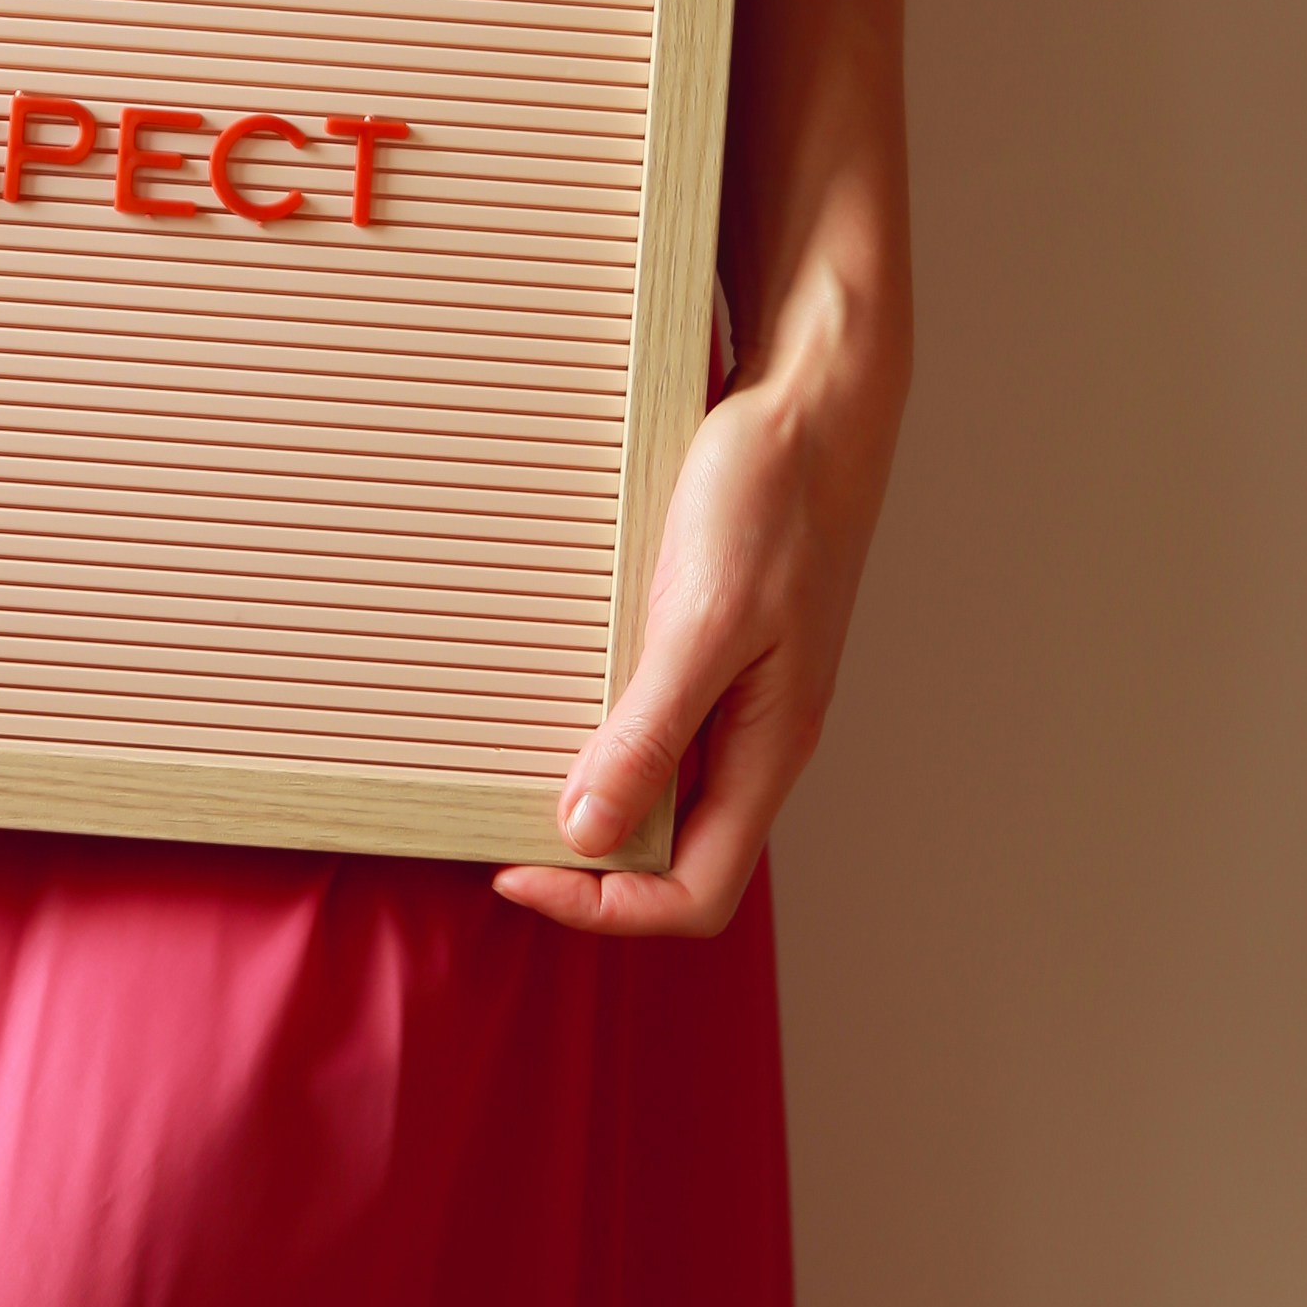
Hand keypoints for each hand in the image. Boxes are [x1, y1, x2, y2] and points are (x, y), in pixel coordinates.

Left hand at [492, 330, 895, 937]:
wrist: (811, 398)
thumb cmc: (772, 497)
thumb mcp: (704, 619)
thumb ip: (651, 730)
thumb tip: (587, 834)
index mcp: (770, 751)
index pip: (694, 896)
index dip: (602, 907)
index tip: (513, 869)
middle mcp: (759, 740)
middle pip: (675, 860)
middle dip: (586, 867)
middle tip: (495, 825)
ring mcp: (740, 696)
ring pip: (663, 795)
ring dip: (590, 800)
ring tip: (513, 770)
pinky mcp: (719, 648)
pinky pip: (656, 726)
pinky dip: (600, 734)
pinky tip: (553, 698)